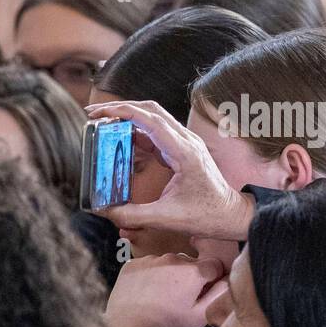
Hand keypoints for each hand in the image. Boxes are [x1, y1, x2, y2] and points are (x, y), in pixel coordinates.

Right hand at [85, 99, 255, 240]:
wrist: (231, 215)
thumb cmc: (206, 215)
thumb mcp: (166, 218)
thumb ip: (132, 215)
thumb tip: (103, 211)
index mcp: (184, 152)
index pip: (150, 120)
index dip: (123, 112)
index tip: (100, 113)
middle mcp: (185, 141)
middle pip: (151, 110)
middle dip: (121, 108)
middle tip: (94, 113)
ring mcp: (185, 143)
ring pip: (153, 118)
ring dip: (127, 116)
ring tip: (102, 123)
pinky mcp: (181, 150)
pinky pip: (156, 133)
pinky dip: (135, 131)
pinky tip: (119, 139)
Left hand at [105, 254, 227, 326]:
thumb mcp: (201, 316)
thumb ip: (220, 294)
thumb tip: (229, 279)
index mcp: (193, 271)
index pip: (214, 265)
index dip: (212, 280)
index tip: (202, 295)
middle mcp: (172, 258)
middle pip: (191, 263)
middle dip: (190, 277)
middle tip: (181, 300)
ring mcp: (150, 260)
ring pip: (168, 263)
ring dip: (170, 275)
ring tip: (162, 299)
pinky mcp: (131, 265)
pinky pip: (148, 265)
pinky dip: (150, 275)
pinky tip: (146, 294)